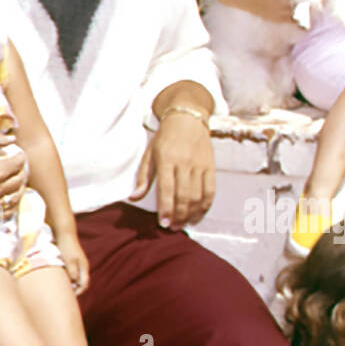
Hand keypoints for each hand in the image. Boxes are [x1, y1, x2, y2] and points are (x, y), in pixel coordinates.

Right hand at [0, 128, 27, 222]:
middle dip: (22, 172)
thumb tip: (13, 139)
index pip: (18, 164)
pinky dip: (9, 205)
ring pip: (13, 199)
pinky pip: (1, 213)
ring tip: (17, 181)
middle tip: (20, 167)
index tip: (18, 154)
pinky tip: (8, 197)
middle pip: (19, 182)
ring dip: (19, 189)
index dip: (21, 157)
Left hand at [54, 231, 89, 294]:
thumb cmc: (66, 247)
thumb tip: (74, 284)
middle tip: (65, 296)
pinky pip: (71, 273)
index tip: (70, 298)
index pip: (84, 285)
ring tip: (61, 289)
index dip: (78, 292)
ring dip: (70, 284)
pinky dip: (67, 278)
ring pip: (76, 278)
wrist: (64, 233)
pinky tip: (59, 280)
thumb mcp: (69, 261)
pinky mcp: (72, 261)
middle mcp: (82, 267)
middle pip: (81, 283)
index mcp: (84, 268)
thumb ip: (72, 273)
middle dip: (74, 290)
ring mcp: (78, 264)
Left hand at [130, 110, 215, 227]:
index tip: (162, 223)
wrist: (188, 118)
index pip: (166, 189)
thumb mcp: (149, 154)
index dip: (165, 209)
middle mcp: (184, 162)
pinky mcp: (211, 167)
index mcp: (166, 159)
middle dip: (178, 216)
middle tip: (172, 227)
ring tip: (182, 224)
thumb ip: (143, 178)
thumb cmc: (165, 137)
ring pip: (197, 196)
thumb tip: (134, 198)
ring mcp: (199, 165)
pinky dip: (205, 206)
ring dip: (190, 214)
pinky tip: (198, 216)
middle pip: (183, 196)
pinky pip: (210, 191)